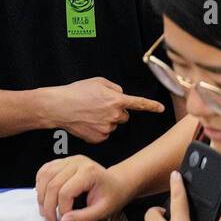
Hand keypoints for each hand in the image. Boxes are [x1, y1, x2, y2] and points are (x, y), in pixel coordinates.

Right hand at [35, 155, 132, 220]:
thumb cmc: (112, 196)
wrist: (117, 183)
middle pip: (53, 185)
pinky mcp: (63, 162)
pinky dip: (40, 185)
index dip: (61, 210)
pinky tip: (45, 197)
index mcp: (89, 172)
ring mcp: (69, 160)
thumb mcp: (103, 211)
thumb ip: (83, 218)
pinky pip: (44, 171)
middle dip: (49, 208)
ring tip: (46, 212)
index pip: (65, 192)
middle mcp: (77, 162)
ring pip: (45, 176)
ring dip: (41, 197)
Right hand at [49, 78, 164, 143]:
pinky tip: (87, 122)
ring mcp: (107, 128)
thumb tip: (120, 95)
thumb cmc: (77, 92)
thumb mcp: (98, 82)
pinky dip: (98, 129)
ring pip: (113, 125)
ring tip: (90, 113)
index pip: (139, 103)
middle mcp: (114, 115)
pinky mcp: (98, 138)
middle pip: (124, 116)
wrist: (58, 107)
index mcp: (116, 100)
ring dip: (106, 120)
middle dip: (116, 112)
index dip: (151, 106)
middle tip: (100, 107)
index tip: (161, 108)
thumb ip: (114, 88)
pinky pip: (104, 134)